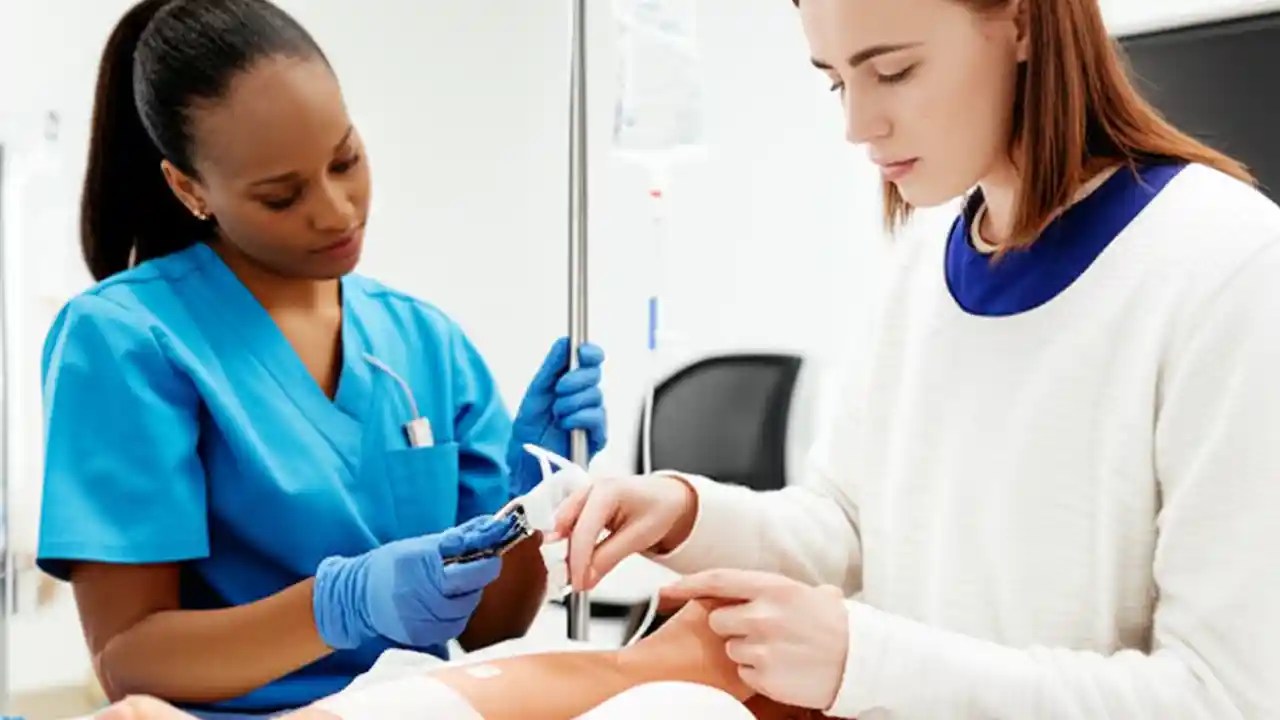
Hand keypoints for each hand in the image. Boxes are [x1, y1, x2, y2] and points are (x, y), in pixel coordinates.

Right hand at [313, 515, 508, 648]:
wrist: (357, 597)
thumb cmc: (394, 565)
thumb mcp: (422, 544)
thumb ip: (459, 537)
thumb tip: (490, 525)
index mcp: (420, 565)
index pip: (467, 571)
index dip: (486, 563)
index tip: (493, 554)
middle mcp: (419, 595)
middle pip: (468, 594)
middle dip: (477, 580)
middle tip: (475, 568)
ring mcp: (420, 619)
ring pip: (463, 611)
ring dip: (467, 597)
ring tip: (456, 585)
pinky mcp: (421, 637)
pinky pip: (453, 627)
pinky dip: (456, 614)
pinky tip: (447, 602)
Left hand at [508, 338, 606, 495]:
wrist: (526, 460)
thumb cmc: (531, 428)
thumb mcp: (537, 391)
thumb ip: (552, 366)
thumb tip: (566, 342)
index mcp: (572, 381)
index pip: (592, 359)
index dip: (590, 352)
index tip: (582, 352)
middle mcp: (586, 396)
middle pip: (595, 374)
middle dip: (574, 380)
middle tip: (558, 391)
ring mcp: (593, 416)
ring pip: (595, 395)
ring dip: (571, 403)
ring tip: (557, 415)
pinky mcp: (597, 436)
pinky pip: (597, 417)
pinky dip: (579, 418)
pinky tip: (566, 425)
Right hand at [551, 474, 696, 590]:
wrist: (668, 498)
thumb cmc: (660, 508)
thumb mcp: (639, 537)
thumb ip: (608, 558)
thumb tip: (585, 578)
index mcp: (606, 490)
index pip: (583, 530)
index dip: (577, 561)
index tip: (577, 583)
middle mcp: (590, 489)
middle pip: (564, 524)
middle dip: (562, 554)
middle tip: (568, 581)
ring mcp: (584, 496)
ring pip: (562, 525)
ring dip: (563, 551)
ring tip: (572, 575)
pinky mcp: (583, 507)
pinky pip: (567, 526)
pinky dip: (568, 545)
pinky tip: (574, 562)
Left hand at [661, 570, 849, 711]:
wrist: (861, 661)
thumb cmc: (835, 625)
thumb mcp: (805, 593)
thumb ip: (767, 589)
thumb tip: (731, 587)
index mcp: (773, 587)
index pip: (717, 580)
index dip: (688, 584)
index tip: (668, 590)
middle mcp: (764, 614)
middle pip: (718, 619)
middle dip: (732, 626)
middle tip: (760, 630)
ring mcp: (762, 647)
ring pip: (731, 648)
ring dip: (747, 651)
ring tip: (780, 650)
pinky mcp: (764, 676)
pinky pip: (744, 673)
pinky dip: (758, 673)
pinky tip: (783, 667)